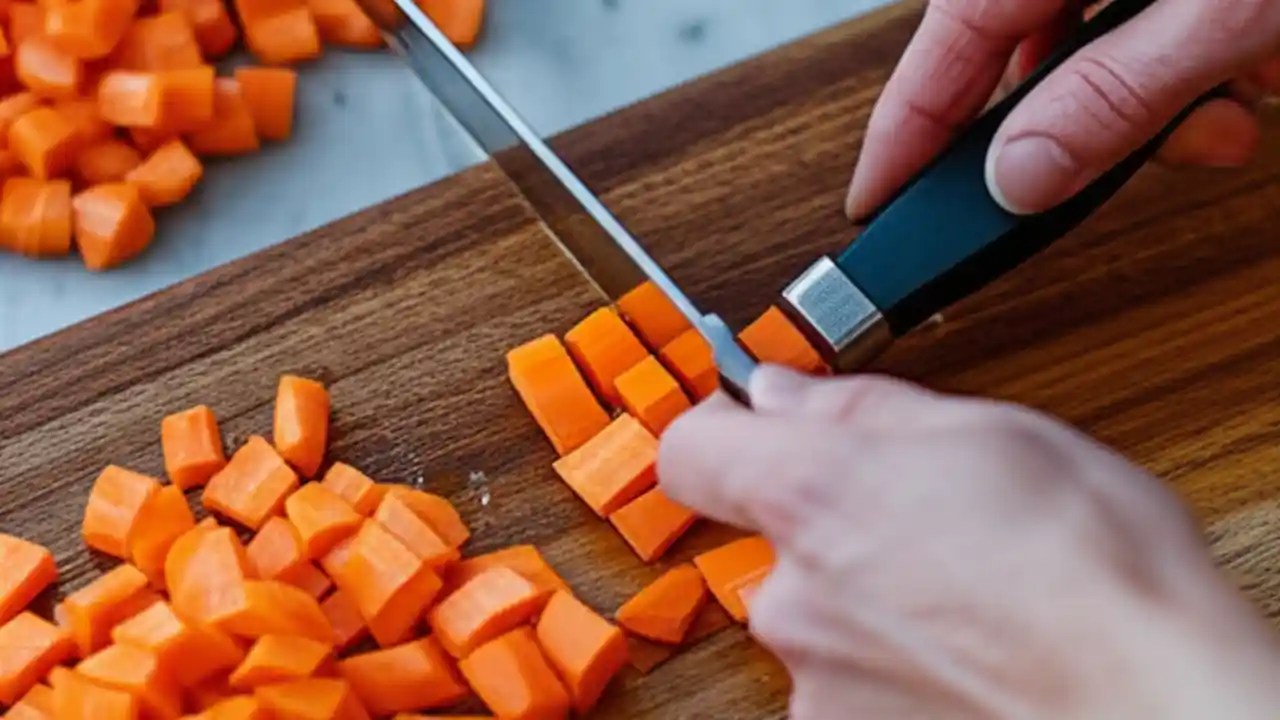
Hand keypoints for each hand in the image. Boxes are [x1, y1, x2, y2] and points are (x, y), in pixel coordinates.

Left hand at [659, 367, 1279, 718]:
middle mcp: (790, 596)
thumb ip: (857, 409)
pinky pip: (843, 682)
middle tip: (923, 523)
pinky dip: (887, 665)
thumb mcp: (989, 431)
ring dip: (867, 603)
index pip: (689, 452)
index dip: (718, 433)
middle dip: (832, 529)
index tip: (748, 426)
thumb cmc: (1095, 570)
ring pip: (816, 618)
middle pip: (773, 544)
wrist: (1153, 701)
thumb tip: (783, 393)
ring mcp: (814, 680)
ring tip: (964, 598)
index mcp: (812, 493)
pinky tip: (963, 652)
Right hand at [845, 0, 1279, 216]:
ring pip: (1098, 55)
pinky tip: (1252, 76)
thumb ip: (1116, 96)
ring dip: (1154, 110)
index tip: (876, 206)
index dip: (903, 141)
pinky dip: (1200, 71)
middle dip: (1070, 134)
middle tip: (1089, 188)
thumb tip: (1023, 174)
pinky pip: (1158, 32)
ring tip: (1225, 120)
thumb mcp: (1228, 10)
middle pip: (1022, 62)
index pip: (943, 56)